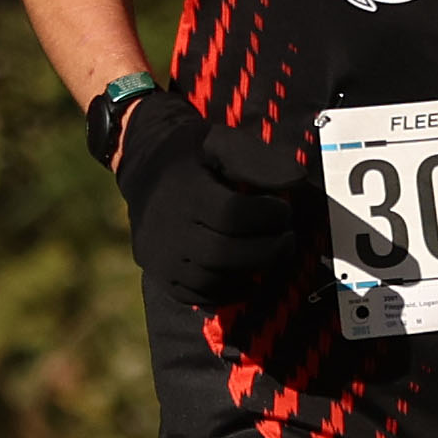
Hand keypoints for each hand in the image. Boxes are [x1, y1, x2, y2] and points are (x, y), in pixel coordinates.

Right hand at [113, 91, 299, 302]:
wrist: (141, 169)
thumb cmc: (188, 154)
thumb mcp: (219, 141)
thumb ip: (257, 159)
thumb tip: (296, 180)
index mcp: (184, 192)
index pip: (234, 215)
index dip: (269, 216)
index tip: (283, 209)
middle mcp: (169, 229)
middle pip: (225, 253)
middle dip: (268, 250)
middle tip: (287, 239)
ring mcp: (162, 258)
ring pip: (213, 280)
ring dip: (252, 272)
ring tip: (269, 253)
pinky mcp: (160, 276)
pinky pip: (198, 296)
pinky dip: (229, 292)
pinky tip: (246, 275)